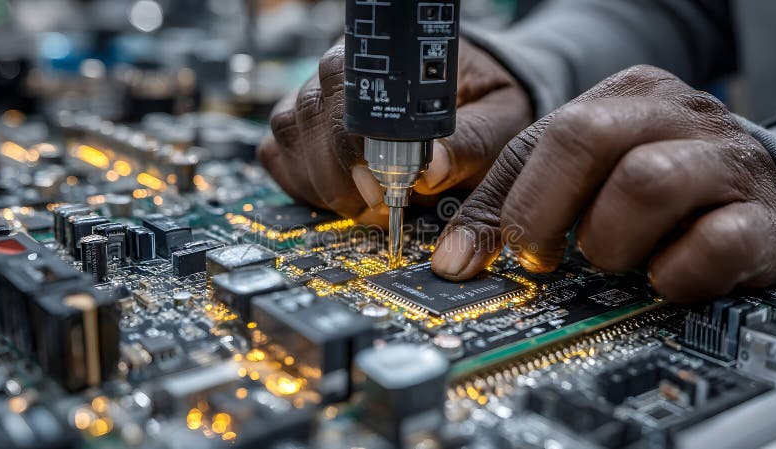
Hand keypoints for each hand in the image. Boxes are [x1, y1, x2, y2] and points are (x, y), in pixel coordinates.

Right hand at [258, 39, 531, 224]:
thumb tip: (429, 169)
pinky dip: (301, 185)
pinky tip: (342, 198)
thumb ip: (469, 143)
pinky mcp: (302, 130)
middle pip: (308, 114)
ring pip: (288, 135)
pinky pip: (277, 156)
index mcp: (389, 56)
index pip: (348, 85)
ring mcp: (316, 98)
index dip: (357, 141)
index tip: (385, 185)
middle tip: (381, 207)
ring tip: (368, 205)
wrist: (471, 105)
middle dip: (340, 174)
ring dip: (322, 183)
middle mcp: (343, 69)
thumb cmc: (484, 107)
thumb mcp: (497, 123)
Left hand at [432, 65, 775, 301]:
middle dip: (544, 212)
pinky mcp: (763, 218)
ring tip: (615, 257)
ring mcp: (722, 162)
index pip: (543, 137)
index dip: (505, 204)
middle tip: (542, 257)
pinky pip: (713, 243)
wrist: (762, 190)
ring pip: (645, 183)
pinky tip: (665, 276)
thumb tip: (455, 259)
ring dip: (610, 241)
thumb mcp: (585, 176)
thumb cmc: (662, 181)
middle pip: (584, 139)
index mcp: (623, 99)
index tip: (480, 255)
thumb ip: (515, 204)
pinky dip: (674, 273)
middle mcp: (672, 116)